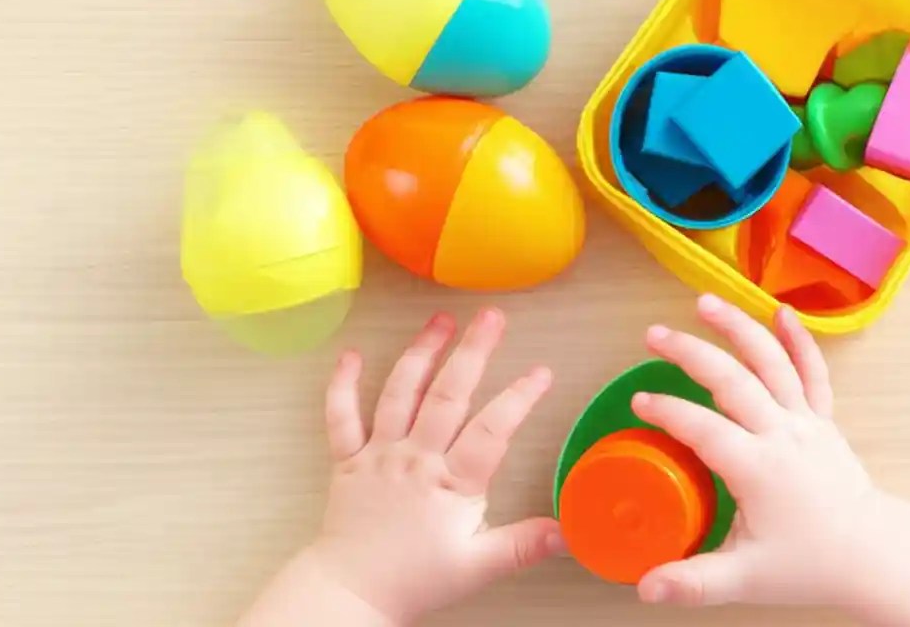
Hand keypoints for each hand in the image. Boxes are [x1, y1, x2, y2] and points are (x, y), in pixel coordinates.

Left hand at [300, 309, 562, 624]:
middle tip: (493, 316)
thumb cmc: (414, 580)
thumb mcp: (477, 567)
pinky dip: (343, 384)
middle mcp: (415, 458)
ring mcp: (380, 454)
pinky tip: (353, 355)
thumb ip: (522, 545)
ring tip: (442, 320)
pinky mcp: (349, 460)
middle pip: (447, 394)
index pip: (492, 430)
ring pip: (400, 393)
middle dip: (474, 351)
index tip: (541, 373)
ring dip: (422, 352)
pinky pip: (342, 416)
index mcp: (450, 483)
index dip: (519, 398)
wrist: (351, 593)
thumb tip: (567, 532)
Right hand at [631, 294, 875, 607]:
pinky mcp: (822, 421)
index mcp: (759, 469)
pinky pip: (813, 372)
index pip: (705, 428)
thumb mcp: (746, 578)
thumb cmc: (812, 564)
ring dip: (739, 328)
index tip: (640, 403)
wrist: (873, 556)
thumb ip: (693, 582)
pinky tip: (781, 313)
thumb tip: (644, 588)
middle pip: (733, 380)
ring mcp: (806, 423)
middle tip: (653, 335)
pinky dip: (799, 340)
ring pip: (772, 363)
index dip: (669, 412)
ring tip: (706, 303)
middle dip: (690, 353)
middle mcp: (783, 435)